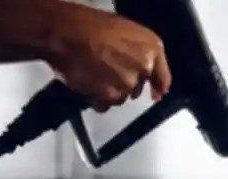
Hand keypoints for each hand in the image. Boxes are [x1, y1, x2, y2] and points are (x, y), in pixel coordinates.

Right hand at [45, 5, 172, 111]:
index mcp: (152, 47)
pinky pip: (106, 105)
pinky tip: (87, 84)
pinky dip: (97, 99)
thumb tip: (147, 74)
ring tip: (93, 74)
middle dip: (124, 82)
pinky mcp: (109, 96)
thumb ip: (140, 52)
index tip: (155, 95)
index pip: (162, 78)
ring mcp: (127, 84)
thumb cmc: (90, 25)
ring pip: (121, 97)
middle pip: (137, 87)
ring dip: (109, 91)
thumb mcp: (126, 31)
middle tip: (105, 69)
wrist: (65, 32)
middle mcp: (143, 67)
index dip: (158, 87)